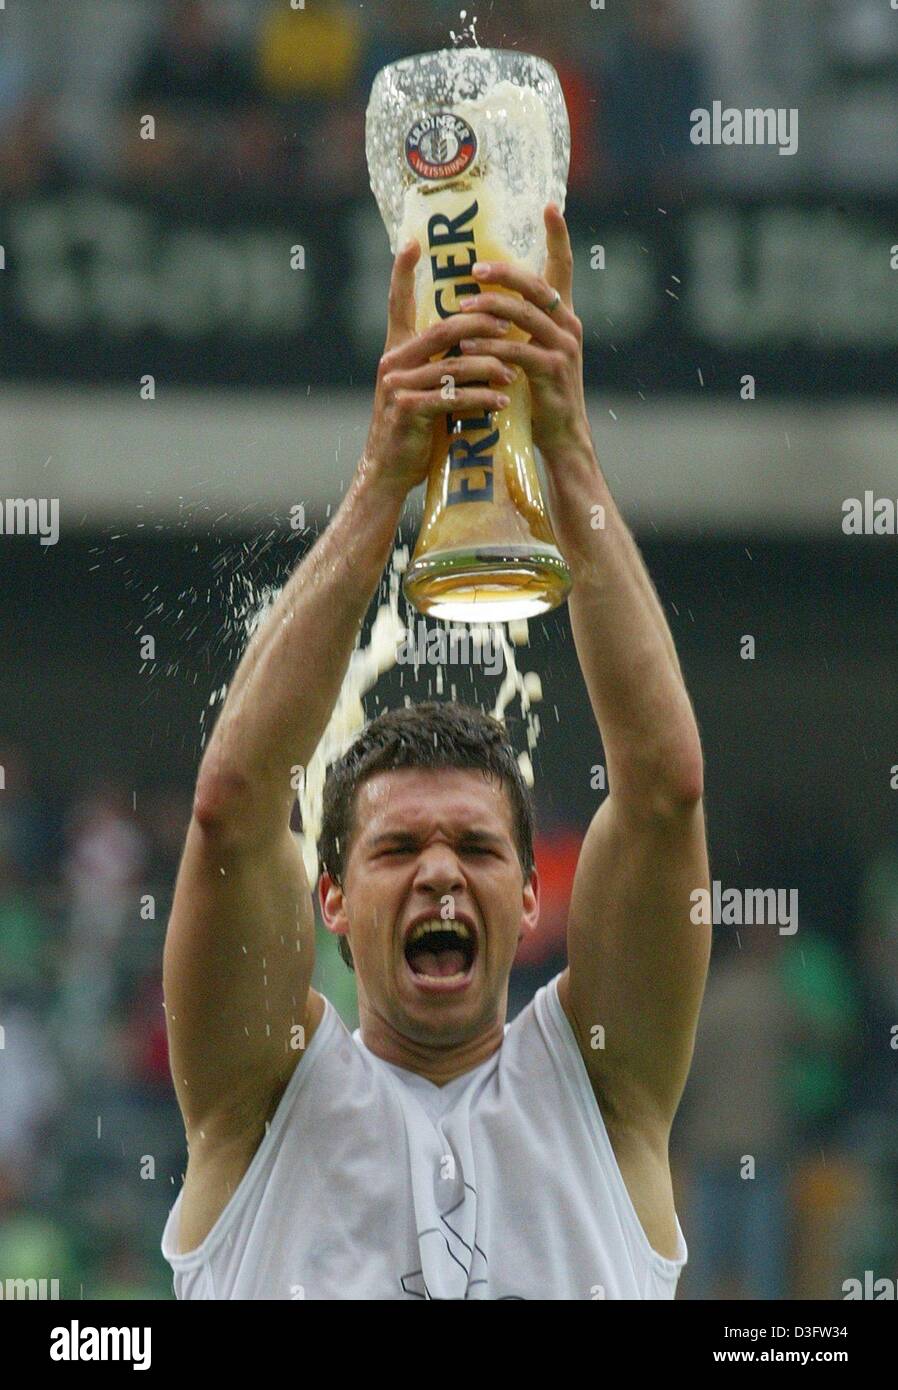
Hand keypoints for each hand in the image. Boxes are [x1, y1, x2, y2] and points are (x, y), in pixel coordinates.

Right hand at [363, 238, 518, 498]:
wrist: (389, 473)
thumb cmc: (413, 431)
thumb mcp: (424, 390)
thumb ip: (441, 365)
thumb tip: (478, 343)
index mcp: (395, 351)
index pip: (398, 303)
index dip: (402, 272)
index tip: (413, 241)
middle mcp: (392, 361)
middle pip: (442, 328)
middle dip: (480, 322)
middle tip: (511, 322)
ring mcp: (398, 385)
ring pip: (452, 363)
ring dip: (488, 364)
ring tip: (513, 368)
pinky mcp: (408, 410)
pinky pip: (452, 396)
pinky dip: (480, 397)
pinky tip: (501, 401)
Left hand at [456, 203, 589, 458]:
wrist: (562, 436)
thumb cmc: (540, 395)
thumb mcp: (531, 353)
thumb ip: (516, 328)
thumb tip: (480, 305)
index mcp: (564, 315)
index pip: (562, 267)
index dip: (558, 236)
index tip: (550, 205)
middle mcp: (569, 324)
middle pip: (535, 285)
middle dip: (503, 273)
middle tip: (473, 269)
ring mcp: (563, 347)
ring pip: (523, 315)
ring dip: (488, 310)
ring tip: (460, 310)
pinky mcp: (552, 371)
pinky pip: (517, 350)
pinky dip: (491, 347)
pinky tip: (467, 347)